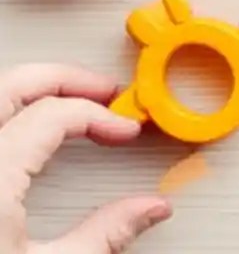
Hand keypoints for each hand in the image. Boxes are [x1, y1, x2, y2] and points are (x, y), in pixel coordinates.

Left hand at [0, 64, 171, 252]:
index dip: (98, 115)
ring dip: (24, 93)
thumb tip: (148, 209)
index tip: (123, 131)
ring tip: (59, 103)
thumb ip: (105, 234)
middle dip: (63, 79)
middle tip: (100, 92)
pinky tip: (14, 134)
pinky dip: (0, 120)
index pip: (52, 114)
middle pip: (9, 85)